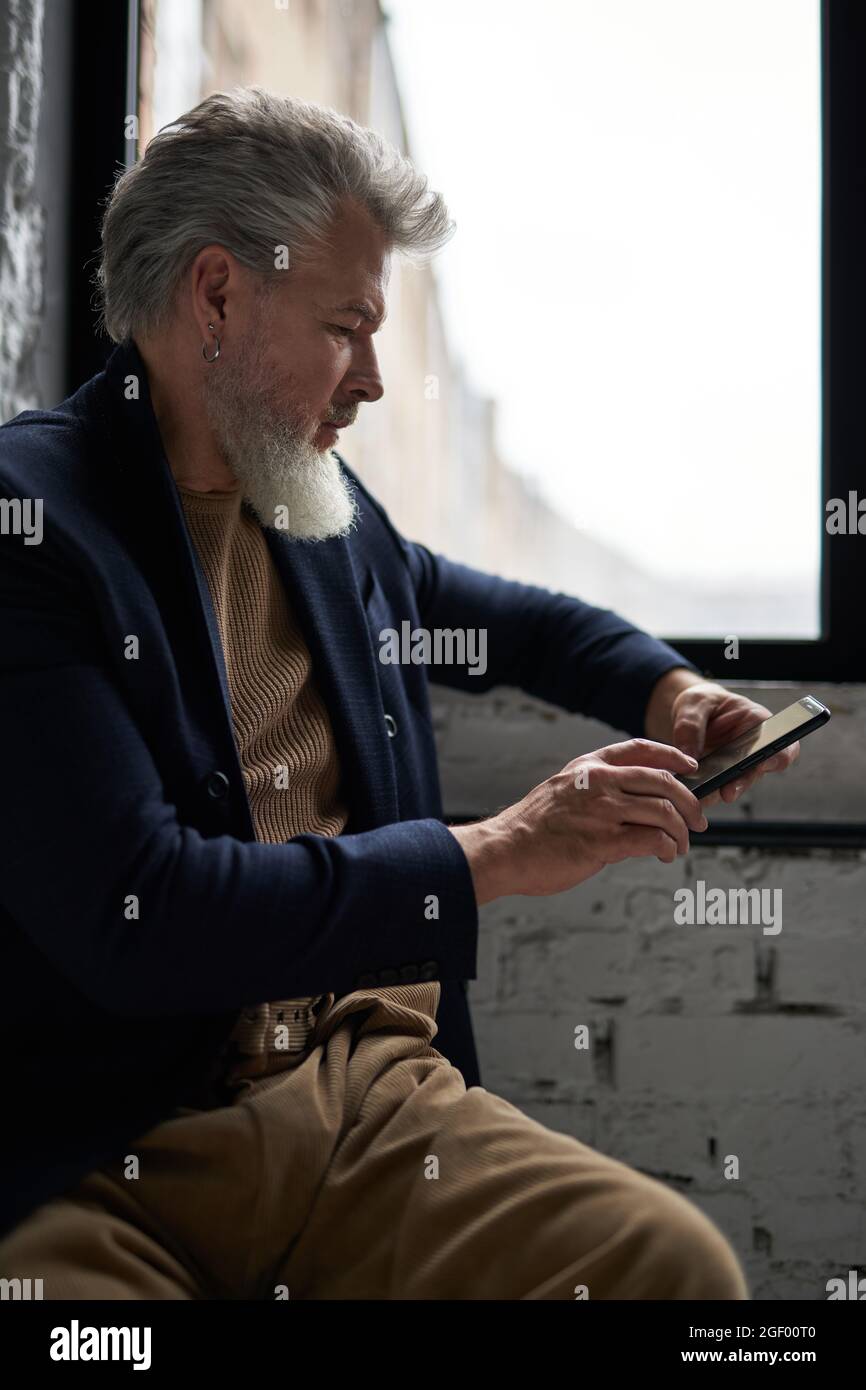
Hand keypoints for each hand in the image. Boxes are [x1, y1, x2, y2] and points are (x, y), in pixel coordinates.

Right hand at [449, 738, 707, 904]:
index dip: (673, 756)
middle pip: (663, 781)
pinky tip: (663, 855)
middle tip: (698, 820)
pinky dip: (666, 848)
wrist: (505, 850)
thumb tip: (631, 806)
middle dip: (690, 801)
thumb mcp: (563, 791)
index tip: (691, 767)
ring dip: (681, 831)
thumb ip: (596, 791)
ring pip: (664, 812)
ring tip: (679, 846)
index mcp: (590, 767)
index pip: (641, 750)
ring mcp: (603, 811)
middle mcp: (600, 783)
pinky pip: (652, 840)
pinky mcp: (603, 842)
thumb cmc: (533, 828)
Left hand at [669, 680, 799, 807]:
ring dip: (718, 791)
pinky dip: (702, 793)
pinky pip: (713, 791)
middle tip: (728, 791)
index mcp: (757, 724)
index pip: (782, 744)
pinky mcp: (718, 779)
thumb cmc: (703, 702)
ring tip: (701, 793)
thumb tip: (689, 754)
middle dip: (742, 783)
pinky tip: (690, 792)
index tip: (766, 762)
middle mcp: (752, 750)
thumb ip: (692, 724)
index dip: (779, 756)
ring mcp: (736, 768)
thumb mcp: (695, 703)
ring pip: (733, 786)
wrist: (690, 715)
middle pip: (757, 773)